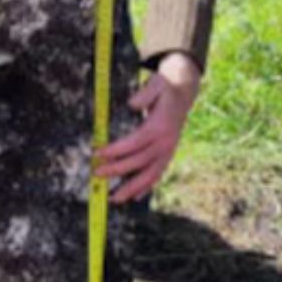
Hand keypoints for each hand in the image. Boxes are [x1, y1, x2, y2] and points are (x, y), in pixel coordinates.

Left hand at [95, 54, 201, 204]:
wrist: (184, 92)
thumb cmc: (165, 87)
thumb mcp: (157, 83)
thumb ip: (145, 93)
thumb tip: (133, 104)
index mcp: (161, 125)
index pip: (136, 141)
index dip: (117, 150)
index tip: (98, 153)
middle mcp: (166, 141)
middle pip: (140, 160)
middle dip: (118, 169)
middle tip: (97, 173)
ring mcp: (169, 150)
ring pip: (151, 173)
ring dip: (133, 187)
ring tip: (115, 198)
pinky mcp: (168, 154)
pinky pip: (158, 174)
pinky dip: (147, 187)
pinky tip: (134, 197)